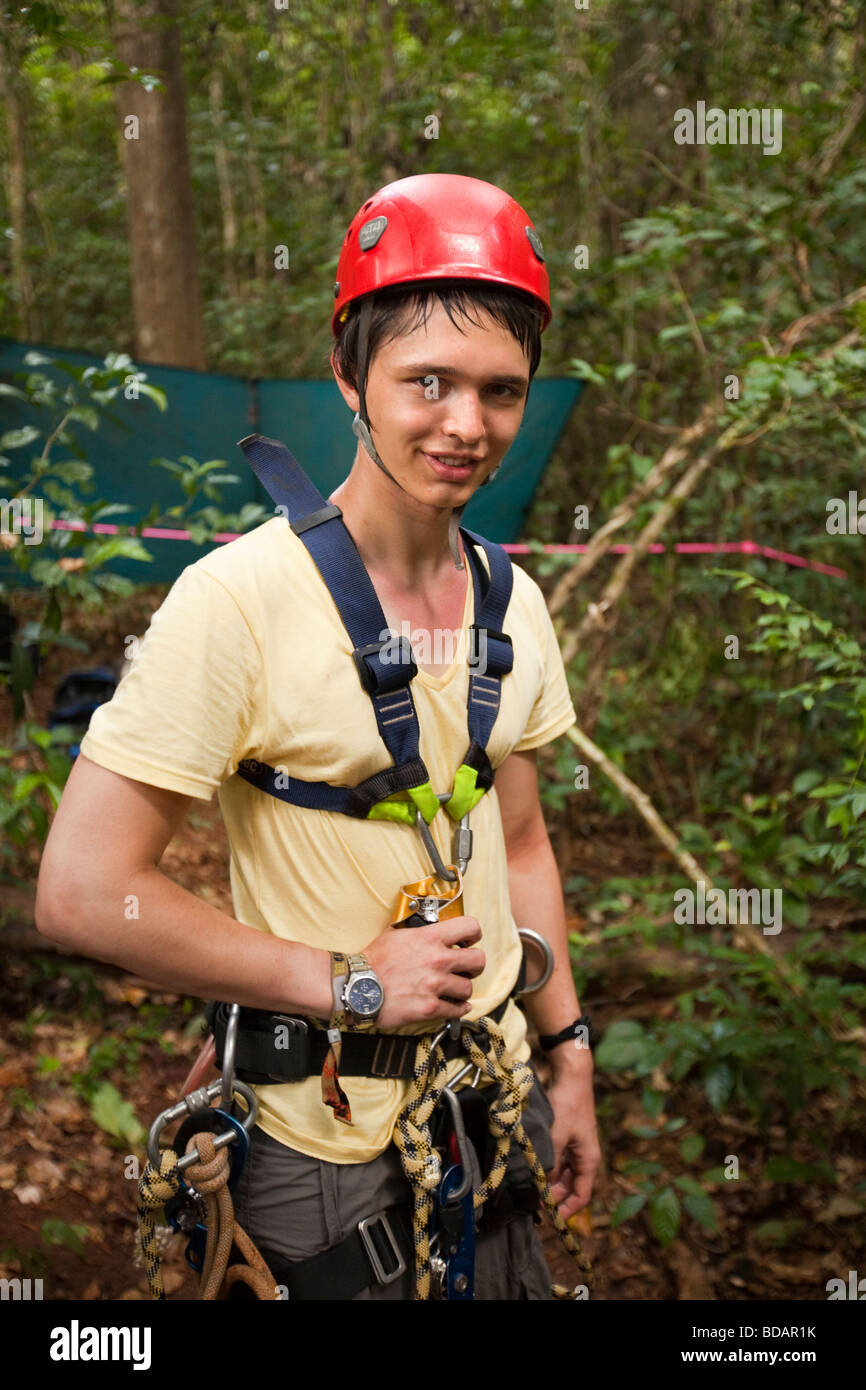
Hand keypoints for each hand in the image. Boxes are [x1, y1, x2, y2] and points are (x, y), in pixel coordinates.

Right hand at [363, 915, 484, 1029]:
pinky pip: (457, 1010)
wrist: (357, 987)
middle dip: (473, 965)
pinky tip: (453, 1005)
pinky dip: (457, 1009)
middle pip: (478, 960)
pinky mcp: (430, 1008)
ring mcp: (435, 985)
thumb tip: (421, 924)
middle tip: (466, 968)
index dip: (473, 934)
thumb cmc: (372, 962)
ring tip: (453, 989)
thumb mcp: (393, 934)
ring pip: (468, 988)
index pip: (470, 927)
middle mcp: (437, 960)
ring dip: (462, 989)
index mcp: (430, 938)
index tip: (469, 941)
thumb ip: (414, 929)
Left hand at [545, 1055, 601, 1220]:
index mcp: (589, 1161)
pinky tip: (532, 1170)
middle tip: (531, 1204)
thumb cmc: (569, 1104)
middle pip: (570, 1188)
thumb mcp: (557, 1135)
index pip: (581, 1196)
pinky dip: (546, 1168)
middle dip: (553, 1197)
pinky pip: (557, 1162)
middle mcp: (584, 1158)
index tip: (548, 1219)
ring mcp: (575, 1149)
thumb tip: (541, 1186)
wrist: (571, 1076)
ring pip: (562, 1175)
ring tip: (529, 1189)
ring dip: (548, 1183)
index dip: (566, 1211)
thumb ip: (550, 1162)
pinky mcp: (566, 1139)